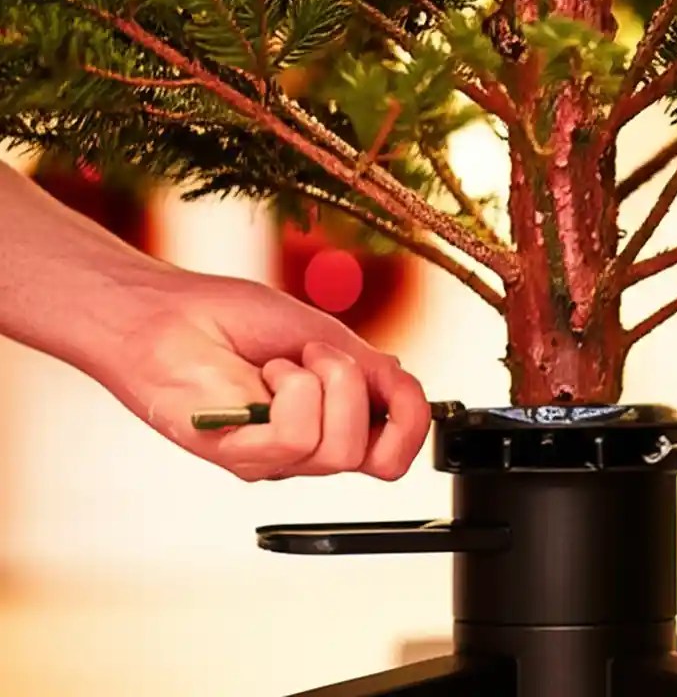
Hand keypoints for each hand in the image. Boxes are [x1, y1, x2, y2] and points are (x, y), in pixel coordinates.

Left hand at [86, 269, 430, 481]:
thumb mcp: (326, 334)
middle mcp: (312, 447)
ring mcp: (279, 458)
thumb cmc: (231, 319)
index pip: (395, 457)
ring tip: (281, 363)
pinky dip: (286, 389)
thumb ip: (373, 371)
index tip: (392, 383)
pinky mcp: (244, 457)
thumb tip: (410, 394)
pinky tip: (258, 376)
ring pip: (341, 451)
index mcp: (335, 420)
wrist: (169, 312)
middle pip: (380, 460)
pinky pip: (296, 437)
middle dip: (357, 388)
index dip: (411, 424)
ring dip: (321, 384)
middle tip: (316, 354)